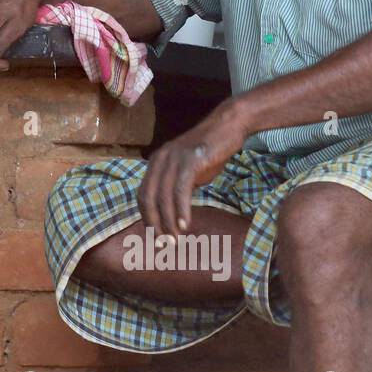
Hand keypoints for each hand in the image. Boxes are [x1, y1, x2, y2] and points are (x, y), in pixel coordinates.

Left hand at [137, 101, 250, 238]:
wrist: (228, 127)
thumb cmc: (210, 151)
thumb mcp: (188, 170)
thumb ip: (178, 187)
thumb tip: (173, 212)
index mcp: (155, 163)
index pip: (143, 195)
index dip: (147, 217)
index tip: (156, 236)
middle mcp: (159, 160)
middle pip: (148, 198)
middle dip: (155, 223)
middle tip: (164, 244)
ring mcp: (173, 159)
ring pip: (164, 197)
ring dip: (168, 221)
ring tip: (175, 239)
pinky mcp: (189, 161)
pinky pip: (180, 190)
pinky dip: (181, 210)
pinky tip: (185, 224)